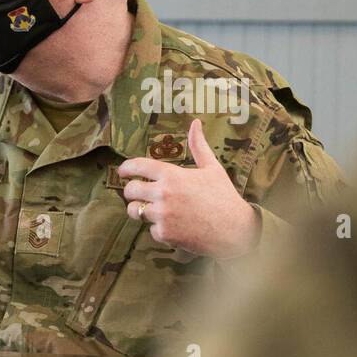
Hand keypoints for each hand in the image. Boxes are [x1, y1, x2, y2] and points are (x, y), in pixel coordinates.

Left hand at [118, 118, 260, 258]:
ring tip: (154, 210)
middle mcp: (163, 194)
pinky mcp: (164, 233)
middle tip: (136, 194)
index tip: (122, 171)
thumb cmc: (224, 196)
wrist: (234, 230)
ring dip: (140, 211)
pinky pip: (150, 230)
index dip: (126, 168)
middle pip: (130, 190)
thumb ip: (198, 146)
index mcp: (172, 175)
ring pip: (134, 211)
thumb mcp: (212, 168)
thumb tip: (195, 122)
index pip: (138, 166)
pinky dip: (159, 229)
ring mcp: (162, 215)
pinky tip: (174, 226)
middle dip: (130, 191)